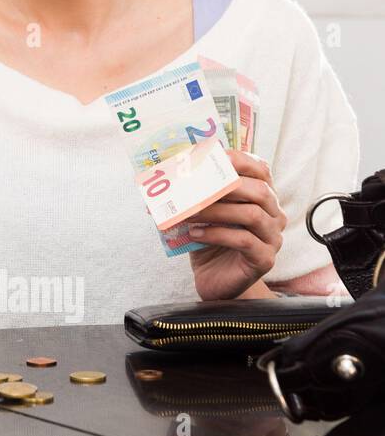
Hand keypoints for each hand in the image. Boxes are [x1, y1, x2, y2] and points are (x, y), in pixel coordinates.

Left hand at [187, 150, 287, 300]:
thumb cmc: (208, 239)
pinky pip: (244, 240)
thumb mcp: (200, 211)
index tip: (217, 156)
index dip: (241, 160)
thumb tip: (161, 171)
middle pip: (259, 190)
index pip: (261, 169)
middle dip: (224, 186)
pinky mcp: (265, 259)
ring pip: (251, 214)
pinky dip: (216, 234)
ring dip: (216, 210)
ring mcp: (273, 237)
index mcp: (262, 197)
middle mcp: (274, 214)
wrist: (215, 279)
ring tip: (188, 212)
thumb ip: (192, 192)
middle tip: (194, 187)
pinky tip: (195, 234)